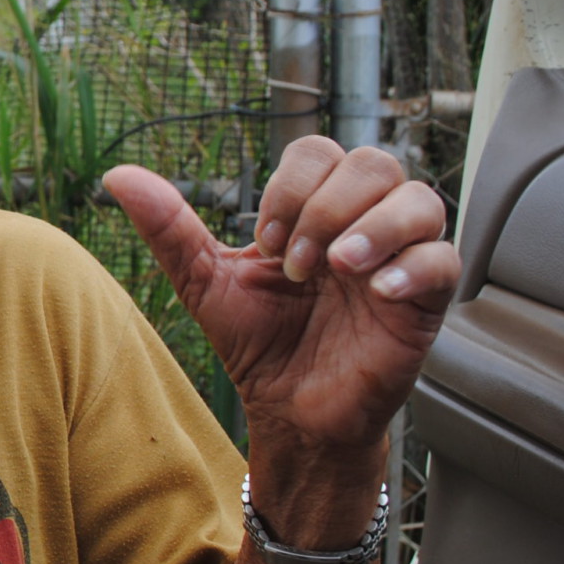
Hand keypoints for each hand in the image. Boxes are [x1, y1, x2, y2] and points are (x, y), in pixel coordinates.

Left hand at [105, 138, 459, 455]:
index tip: (264, 240)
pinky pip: (446, 259)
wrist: (289, 412)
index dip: (291, 186)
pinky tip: (375, 292)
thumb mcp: (205, 281)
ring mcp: (397, 260)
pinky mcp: (425, 301)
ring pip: (420, 200)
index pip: (318, 151)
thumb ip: (169, 227)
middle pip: (373, 164)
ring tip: (336, 270)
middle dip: (326, 206)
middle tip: (296, 263)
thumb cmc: (258, 343)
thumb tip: (118, 176)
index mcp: (313, 211)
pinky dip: (412, 266)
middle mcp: (362, 224)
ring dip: (372, 227)